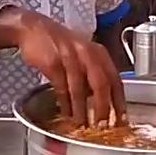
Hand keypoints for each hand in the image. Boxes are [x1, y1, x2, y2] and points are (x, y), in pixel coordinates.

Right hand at [6, 9, 125, 125]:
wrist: (33, 29)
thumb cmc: (59, 43)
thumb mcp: (83, 53)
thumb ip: (94, 73)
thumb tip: (102, 99)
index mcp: (98, 52)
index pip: (115, 79)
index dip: (119, 101)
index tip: (121, 118)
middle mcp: (87, 53)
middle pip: (101, 84)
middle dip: (103, 108)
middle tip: (102, 125)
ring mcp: (69, 57)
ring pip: (80, 89)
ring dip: (81, 110)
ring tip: (82, 125)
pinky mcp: (52, 63)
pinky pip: (61, 87)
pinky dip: (65, 103)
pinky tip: (66, 113)